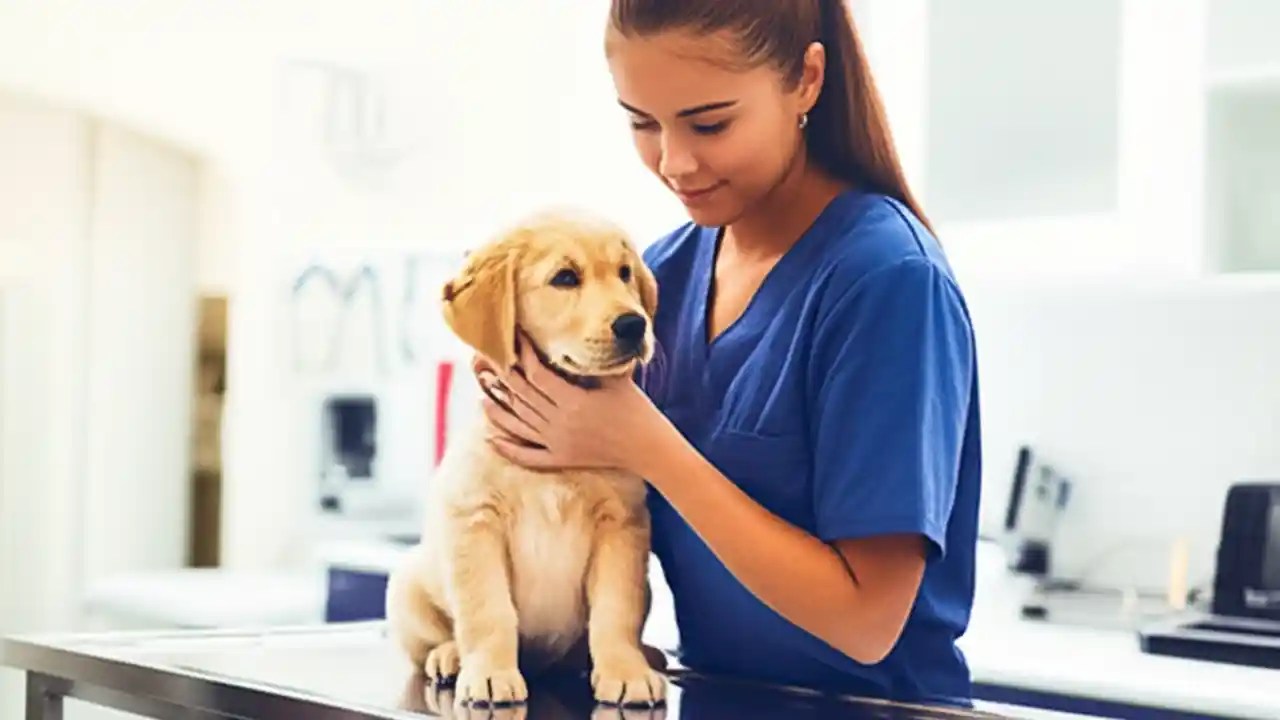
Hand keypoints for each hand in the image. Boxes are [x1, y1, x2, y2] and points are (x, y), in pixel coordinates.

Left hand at [480, 333, 666, 473]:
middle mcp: (560, 423)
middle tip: (489, 361)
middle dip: (504, 376)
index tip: (516, 338)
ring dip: (498, 409)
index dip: (523, 355)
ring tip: (483, 395)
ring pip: (518, 424)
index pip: (537, 374)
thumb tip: (586, 335)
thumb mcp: (617, 380)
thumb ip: (596, 361)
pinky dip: (508, 448)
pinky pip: (527, 456)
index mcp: (574, 401)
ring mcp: (558, 443)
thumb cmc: (636, 410)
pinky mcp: (561, 459)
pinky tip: (492, 439)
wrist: (648, 449)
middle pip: (522, 396)